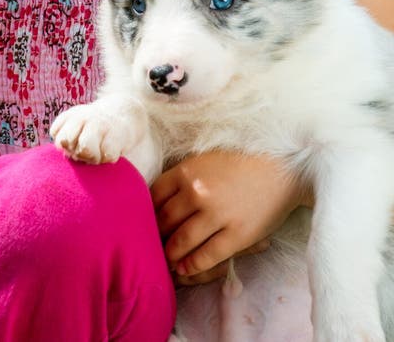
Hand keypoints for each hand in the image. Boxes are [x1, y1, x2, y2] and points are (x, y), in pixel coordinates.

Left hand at [150, 149, 310, 282]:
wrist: (284, 166)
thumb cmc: (241, 161)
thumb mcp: (204, 159)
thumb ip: (182, 177)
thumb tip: (157, 200)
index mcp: (187, 171)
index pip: (153, 197)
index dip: (146, 213)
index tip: (144, 223)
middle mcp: (197, 192)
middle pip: (164, 221)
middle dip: (155, 236)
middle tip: (151, 246)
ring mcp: (217, 214)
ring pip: (181, 242)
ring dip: (170, 254)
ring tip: (167, 260)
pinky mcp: (237, 234)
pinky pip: (207, 256)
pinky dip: (192, 265)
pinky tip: (185, 268)